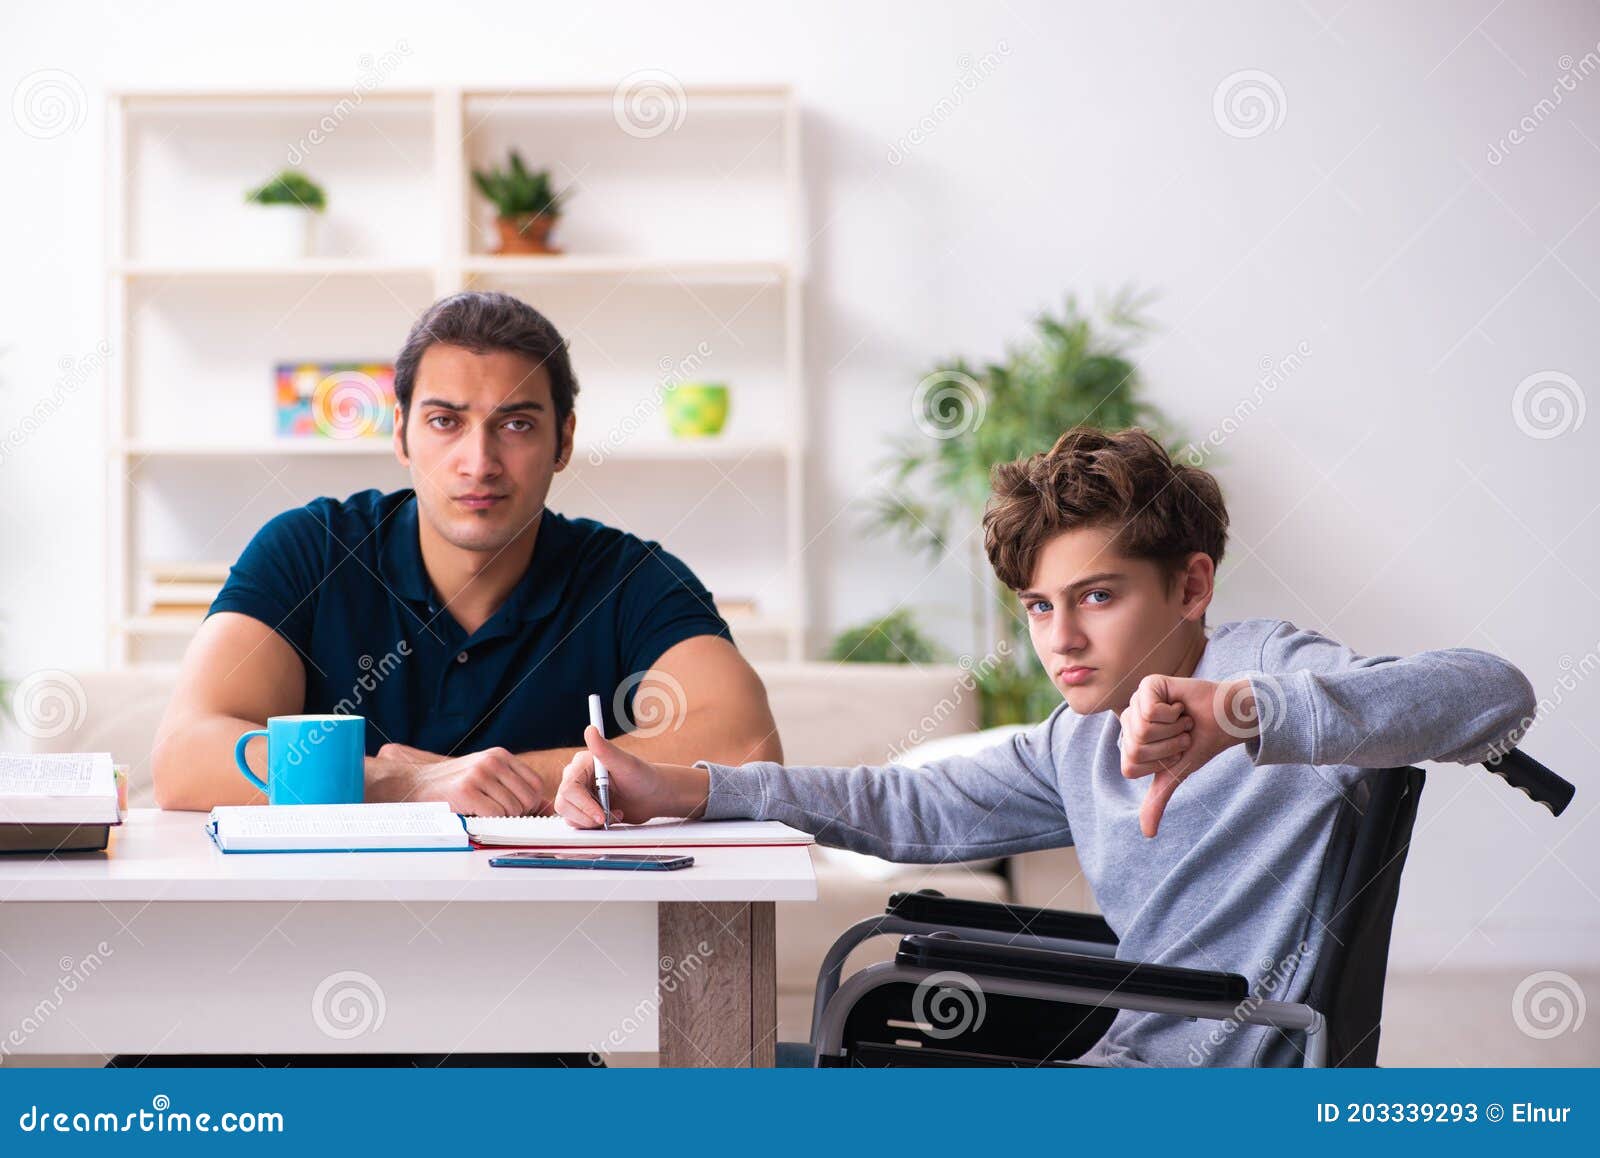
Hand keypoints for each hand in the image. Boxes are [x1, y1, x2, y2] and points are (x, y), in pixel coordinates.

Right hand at [380, 744, 547, 816]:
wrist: (415, 783)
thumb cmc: (452, 784)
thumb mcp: (486, 776)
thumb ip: (513, 786)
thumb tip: (548, 807)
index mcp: (500, 756)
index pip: (535, 785)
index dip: (530, 804)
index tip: (516, 811)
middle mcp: (493, 761)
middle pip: (528, 799)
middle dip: (518, 814)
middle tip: (496, 815)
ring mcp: (480, 774)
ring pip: (513, 809)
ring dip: (500, 819)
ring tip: (481, 813)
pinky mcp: (467, 791)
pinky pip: (496, 815)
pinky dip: (488, 822)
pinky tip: (474, 815)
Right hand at [554, 727, 705, 827]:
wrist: (653, 795)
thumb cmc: (643, 776)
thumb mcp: (626, 764)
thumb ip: (606, 749)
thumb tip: (591, 729)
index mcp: (582, 764)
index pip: (569, 788)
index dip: (583, 805)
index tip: (601, 815)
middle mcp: (576, 778)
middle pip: (564, 804)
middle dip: (586, 816)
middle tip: (607, 817)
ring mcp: (579, 795)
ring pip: (569, 816)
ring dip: (591, 822)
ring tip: (613, 814)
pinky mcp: (583, 809)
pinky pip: (577, 823)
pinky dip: (593, 826)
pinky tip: (610, 817)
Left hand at [1119, 674, 1253, 837]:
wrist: (1227, 720)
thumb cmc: (1201, 743)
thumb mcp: (1177, 773)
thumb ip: (1158, 799)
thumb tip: (1147, 834)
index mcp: (1129, 741)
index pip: (1130, 766)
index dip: (1159, 763)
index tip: (1176, 751)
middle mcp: (1128, 720)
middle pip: (1135, 747)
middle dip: (1168, 746)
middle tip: (1181, 733)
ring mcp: (1136, 700)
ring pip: (1143, 729)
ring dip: (1173, 729)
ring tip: (1182, 720)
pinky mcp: (1148, 684)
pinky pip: (1150, 710)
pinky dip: (1173, 713)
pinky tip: (1180, 705)